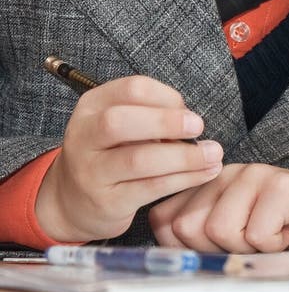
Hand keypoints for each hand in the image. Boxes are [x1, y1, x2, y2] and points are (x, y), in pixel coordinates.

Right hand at [35, 76, 222, 242]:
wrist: (72, 201)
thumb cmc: (109, 153)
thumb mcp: (119, 124)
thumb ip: (148, 114)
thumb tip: (190, 119)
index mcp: (91, 106)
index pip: (131, 89)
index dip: (165, 96)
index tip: (187, 109)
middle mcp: (84, 136)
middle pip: (121, 121)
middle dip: (166, 122)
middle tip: (198, 126)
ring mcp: (91, 172)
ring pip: (138, 159)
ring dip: (183, 156)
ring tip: (213, 154)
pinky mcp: (107, 202)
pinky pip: (150, 188)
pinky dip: (184, 179)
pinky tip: (205, 173)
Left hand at [149, 163, 288, 252]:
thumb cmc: (282, 235)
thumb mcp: (232, 241)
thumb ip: (197, 240)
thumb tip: (167, 258)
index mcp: (207, 185)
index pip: (163, 218)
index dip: (183, 248)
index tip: (219, 251)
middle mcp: (224, 173)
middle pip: (187, 227)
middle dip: (216, 250)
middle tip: (249, 243)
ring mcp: (252, 174)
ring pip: (218, 230)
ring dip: (247, 248)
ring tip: (269, 235)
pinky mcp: (279, 184)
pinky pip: (256, 234)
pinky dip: (274, 246)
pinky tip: (288, 233)